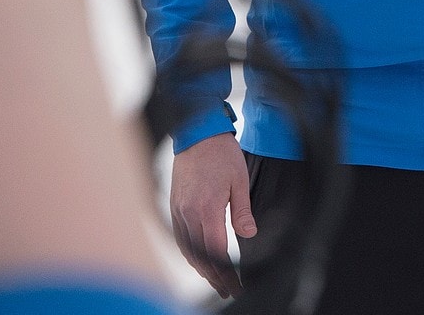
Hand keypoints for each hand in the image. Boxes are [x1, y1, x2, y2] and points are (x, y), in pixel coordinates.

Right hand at [170, 132, 254, 297]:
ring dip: (201, 268)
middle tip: (227, 290)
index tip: (235, 287)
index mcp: (207, 209)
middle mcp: (188, 213)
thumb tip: (249, 235)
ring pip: (187, 249)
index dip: (226, 274)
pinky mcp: (174, 205)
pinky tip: (198, 258)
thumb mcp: (240, 181)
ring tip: (215, 280)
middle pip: (200, 256)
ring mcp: (178, 210)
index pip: (217, 252)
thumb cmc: (221, 154)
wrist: (197, 132)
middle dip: (214, 277)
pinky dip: (189, 252)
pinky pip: (179, 237)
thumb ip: (243, 211)